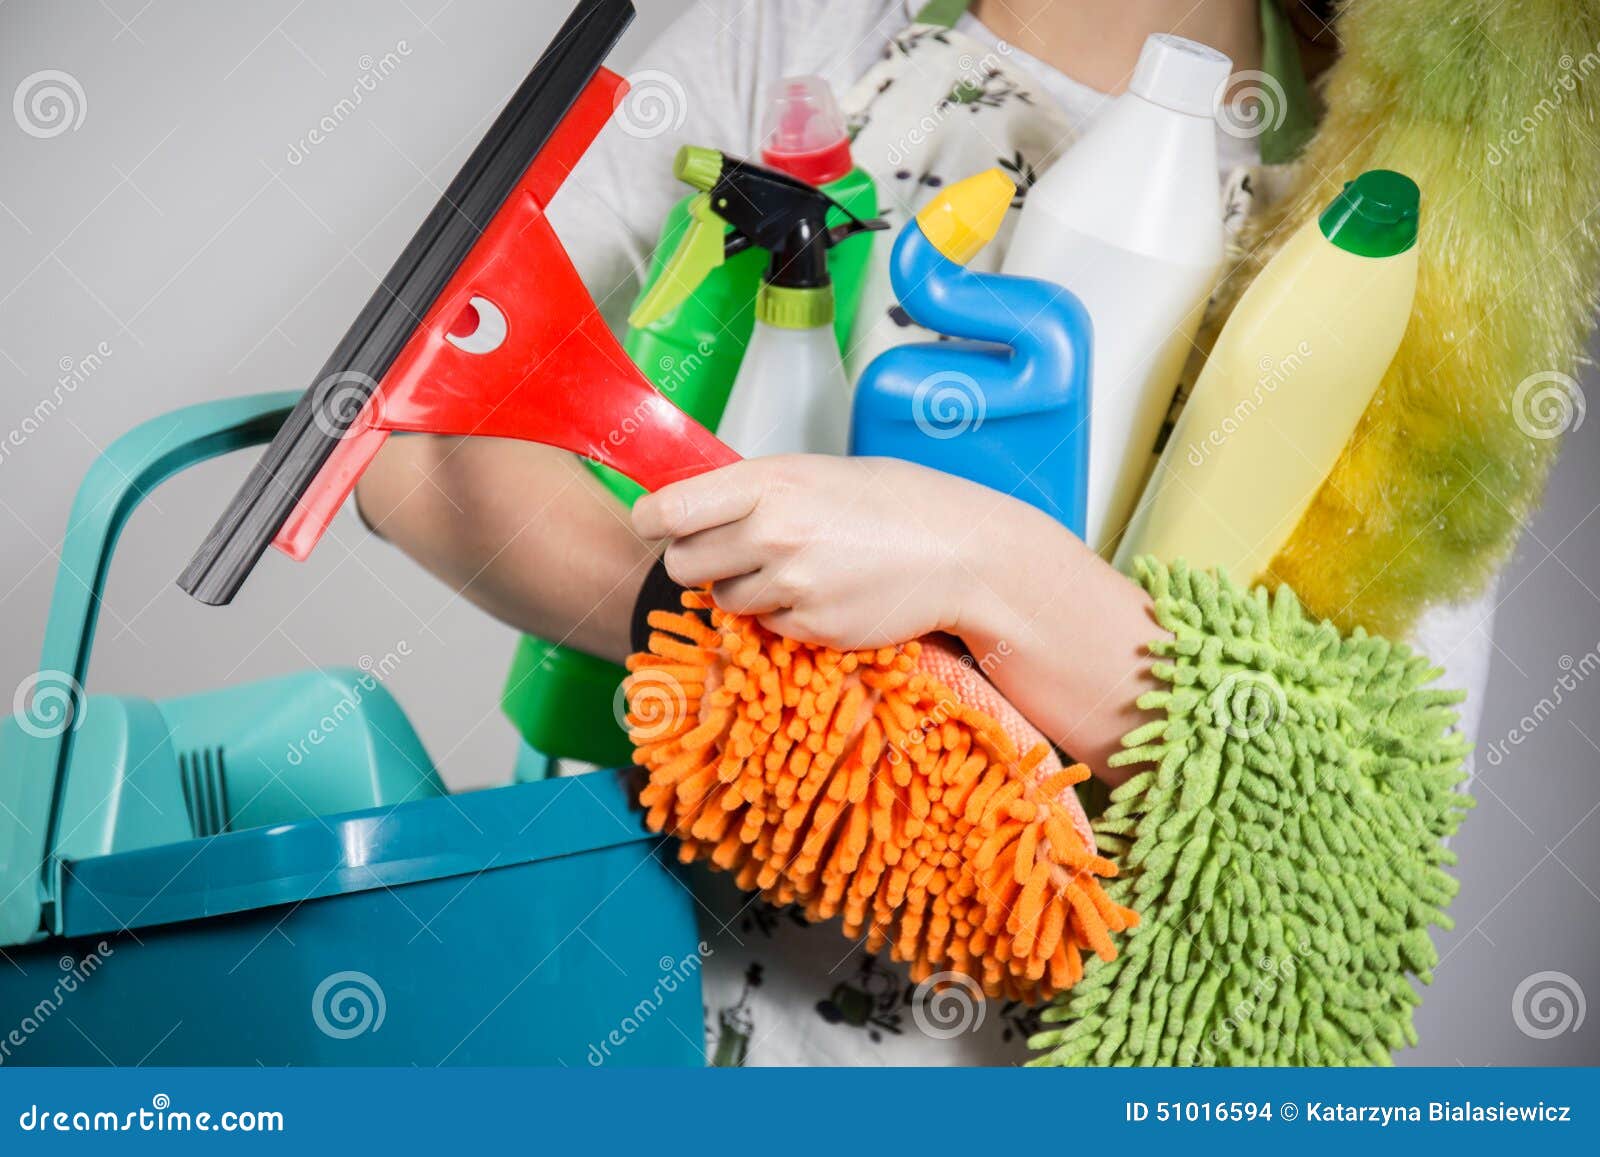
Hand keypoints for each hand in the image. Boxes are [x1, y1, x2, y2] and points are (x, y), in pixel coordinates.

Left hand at [632, 455, 997, 649]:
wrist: (960, 553)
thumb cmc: (894, 503)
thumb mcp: (816, 472)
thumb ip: (751, 489)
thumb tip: (688, 502)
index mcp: (769, 482)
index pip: (667, 509)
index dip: (653, 520)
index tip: (658, 522)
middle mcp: (773, 533)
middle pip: (681, 563)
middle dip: (697, 560)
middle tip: (731, 550)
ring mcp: (792, 585)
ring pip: (722, 599)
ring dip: (743, 589)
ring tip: (794, 567)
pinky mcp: (810, 628)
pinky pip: (766, 626)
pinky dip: (783, 615)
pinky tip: (824, 590)